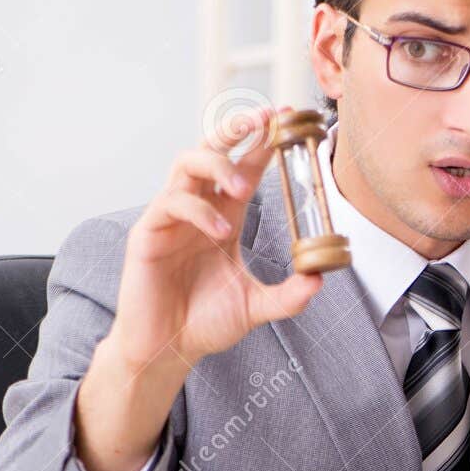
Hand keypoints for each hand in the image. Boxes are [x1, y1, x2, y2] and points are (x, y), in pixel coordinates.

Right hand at [107, 103, 321, 372]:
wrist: (167, 350)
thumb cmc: (204, 323)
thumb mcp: (257, 306)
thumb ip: (289, 295)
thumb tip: (320, 280)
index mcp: (224, 217)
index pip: (244, 168)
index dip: (262, 143)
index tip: (287, 120)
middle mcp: (198, 209)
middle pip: (211, 149)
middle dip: (236, 129)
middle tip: (263, 120)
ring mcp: (170, 218)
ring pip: (187, 164)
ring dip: (219, 165)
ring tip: (244, 186)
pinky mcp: (148, 234)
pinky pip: (171, 204)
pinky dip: (200, 211)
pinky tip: (220, 231)